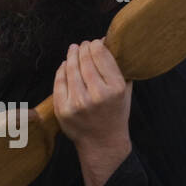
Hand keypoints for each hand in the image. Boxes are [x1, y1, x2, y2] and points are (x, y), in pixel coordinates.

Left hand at [55, 40, 132, 185]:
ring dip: (71, 56)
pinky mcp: (63, 109)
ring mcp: (78, 103)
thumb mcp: (125, 91)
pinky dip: (62, 70)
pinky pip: (59, 82)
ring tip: (73, 50)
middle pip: (85, 60)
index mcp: (115, 88)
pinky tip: (66, 65)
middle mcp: (97, 95)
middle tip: (83, 45)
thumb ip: (120, 68)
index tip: (95, 42)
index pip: (101, 55)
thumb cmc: (115, 114)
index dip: (96, 44)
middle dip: (83, 48)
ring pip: (70, 68)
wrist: (102, 143)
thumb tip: (106, 42)